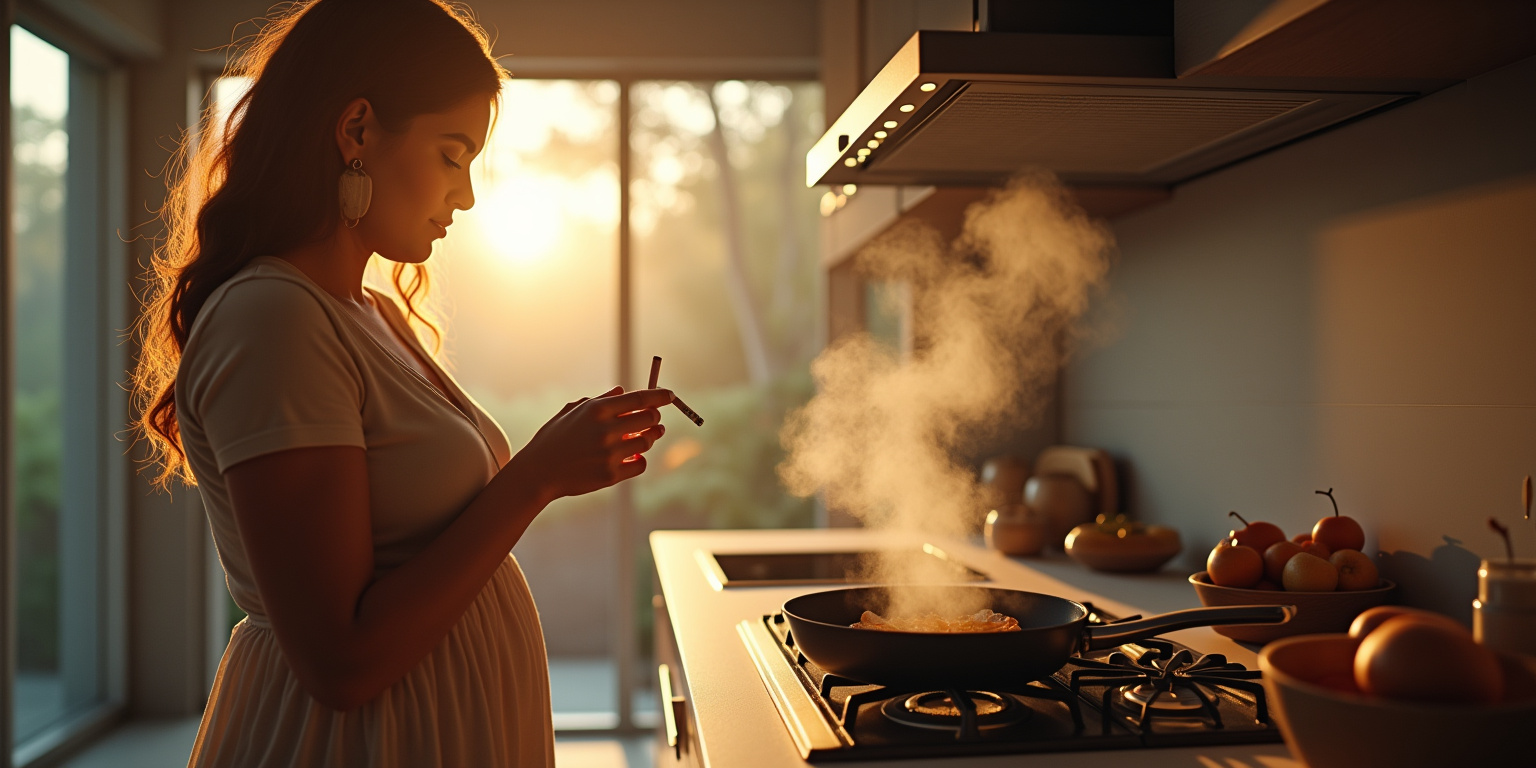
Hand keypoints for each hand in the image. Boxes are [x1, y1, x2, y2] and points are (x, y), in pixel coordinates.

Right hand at [510, 386, 671, 501]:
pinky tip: (634, 456)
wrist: (537, 472)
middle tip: (653, 419)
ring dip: (649, 438)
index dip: (659, 396)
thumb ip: (599, 400)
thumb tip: (622, 391)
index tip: (670, 395)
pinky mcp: (611, 475)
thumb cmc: (554, 439)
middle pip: (649, 419)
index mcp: (597, 410)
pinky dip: (640, 460)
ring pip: (647, 442)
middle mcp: (606, 430)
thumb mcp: (571, 412)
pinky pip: (640, 464)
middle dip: (654, 417)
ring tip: (646, 437)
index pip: (640, 399)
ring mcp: (610, 454)